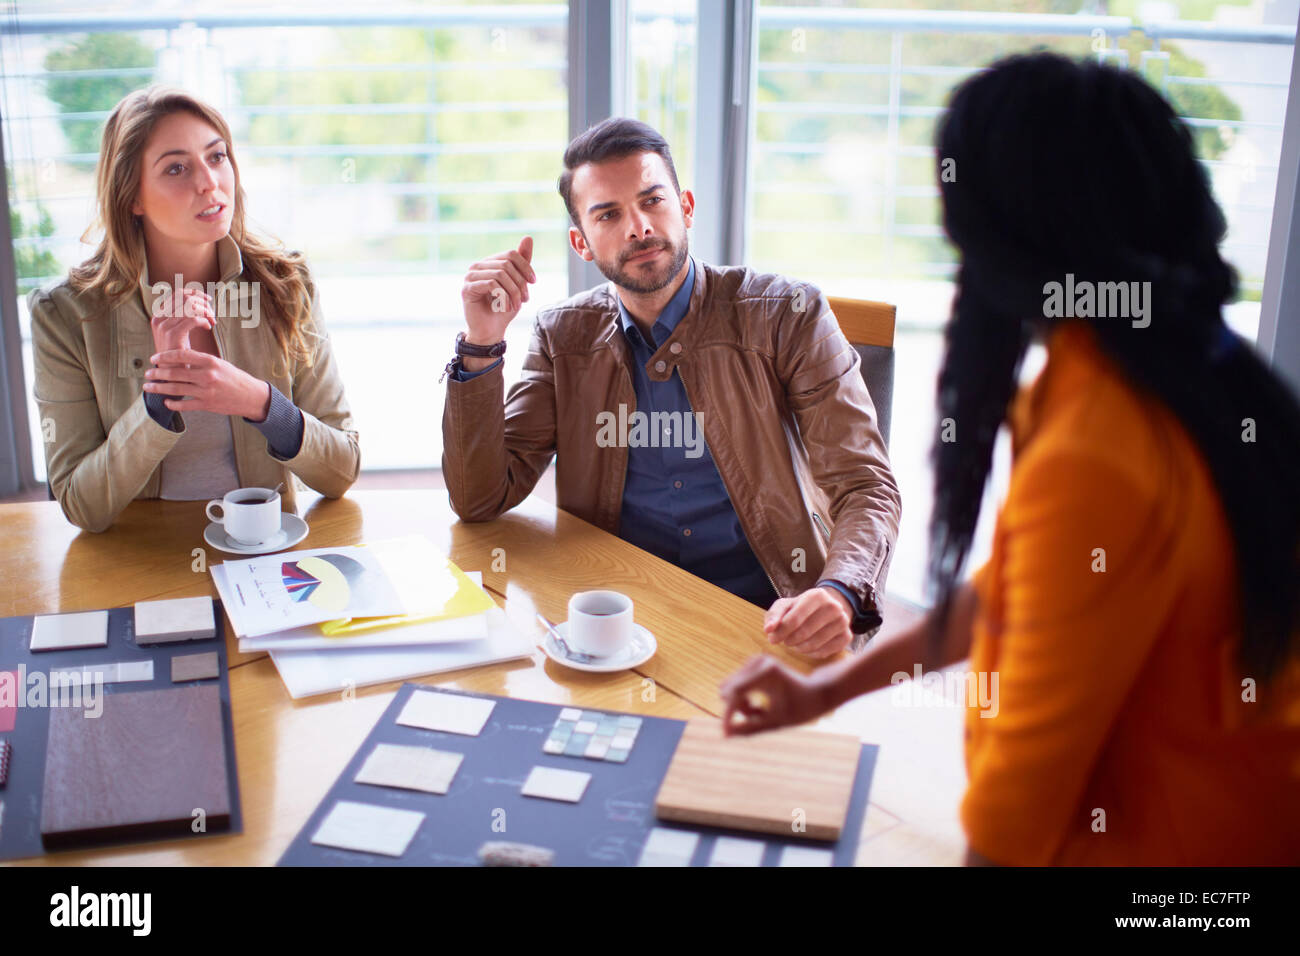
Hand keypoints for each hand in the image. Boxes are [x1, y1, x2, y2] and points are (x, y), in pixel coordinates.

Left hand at [144, 348, 270, 419]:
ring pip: (176, 389)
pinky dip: (173, 404)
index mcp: (211, 362)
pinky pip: (185, 405)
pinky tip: (166, 402)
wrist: (251, 396)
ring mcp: (207, 391)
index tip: (154, 358)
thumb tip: (178, 359)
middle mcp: (208, 376)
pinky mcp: (207, 405)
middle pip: (175, 373)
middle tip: (147, 373)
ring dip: (159, 388)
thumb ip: (200, 362)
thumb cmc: (234, 378)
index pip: (182, 355)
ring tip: (148, 387)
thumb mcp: (220, 364)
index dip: (165, 356)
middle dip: (157, 373)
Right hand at [150, 287, 213, 355]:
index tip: (208, 299)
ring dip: (205, 312)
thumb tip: (199, 301)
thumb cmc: (179, 352)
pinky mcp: (172, 334)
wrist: (171, 372)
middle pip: (185, 298)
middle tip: (212, 314)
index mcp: (159, 315)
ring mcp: (164, 326)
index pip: (177, 294)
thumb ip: (183, 316)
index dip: (195, 293)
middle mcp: (159, 318)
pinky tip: (208, 327)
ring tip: (212, 321)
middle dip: (203, 303)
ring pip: (190, 306)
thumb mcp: (178, 331)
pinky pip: (193, 319)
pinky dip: (204, 321)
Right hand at [460, 235, 535, 347]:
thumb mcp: (518, 284)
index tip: (533, 282)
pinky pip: (491, 284)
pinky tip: (504, 307)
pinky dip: (503, 297)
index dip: (525, 267)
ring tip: (516, 305)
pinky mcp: (467, 289)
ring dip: (513, 292)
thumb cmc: (504, 308)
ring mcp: (470, 276)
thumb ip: (522, 262)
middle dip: (520, 283)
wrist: (491, 331)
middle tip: (525, 299)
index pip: (511, 254)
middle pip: (506, 265)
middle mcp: (478, 266)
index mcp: (490, 262)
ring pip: (500, 274)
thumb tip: (528, 237)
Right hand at [720, 656, 831, 735]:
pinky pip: (735, 685)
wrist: (817, 691)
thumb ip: (750, 728)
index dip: (728, 714)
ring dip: (740, 704)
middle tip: (758, 717)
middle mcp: (758, 662)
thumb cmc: (800, 708)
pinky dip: (743, 699)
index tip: (725, 732)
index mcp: (767, 673)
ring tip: (760, 712)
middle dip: (737, 708)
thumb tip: (725, 733)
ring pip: (730, 688)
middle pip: (728, 690)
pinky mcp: (753, 664)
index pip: (735, 693)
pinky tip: (759, 706)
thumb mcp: (776, 722)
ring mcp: (754, 661)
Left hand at [764, 587, 853, 657]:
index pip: (794, 619)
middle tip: (785, 641)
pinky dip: (812, 653)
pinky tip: (808, 646)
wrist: (826, 609)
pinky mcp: (847, 636)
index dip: (781, 632)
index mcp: (817, 596)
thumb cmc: (800, 609)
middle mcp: (834, 607)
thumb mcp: (785, 606)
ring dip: (799, 647)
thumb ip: (774, 616)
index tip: (772, 639)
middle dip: (789, 640)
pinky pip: (824, 652)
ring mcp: (843, 622)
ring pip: (814, 644)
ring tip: (795, 643)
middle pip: (804, 633)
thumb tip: (768, 629)